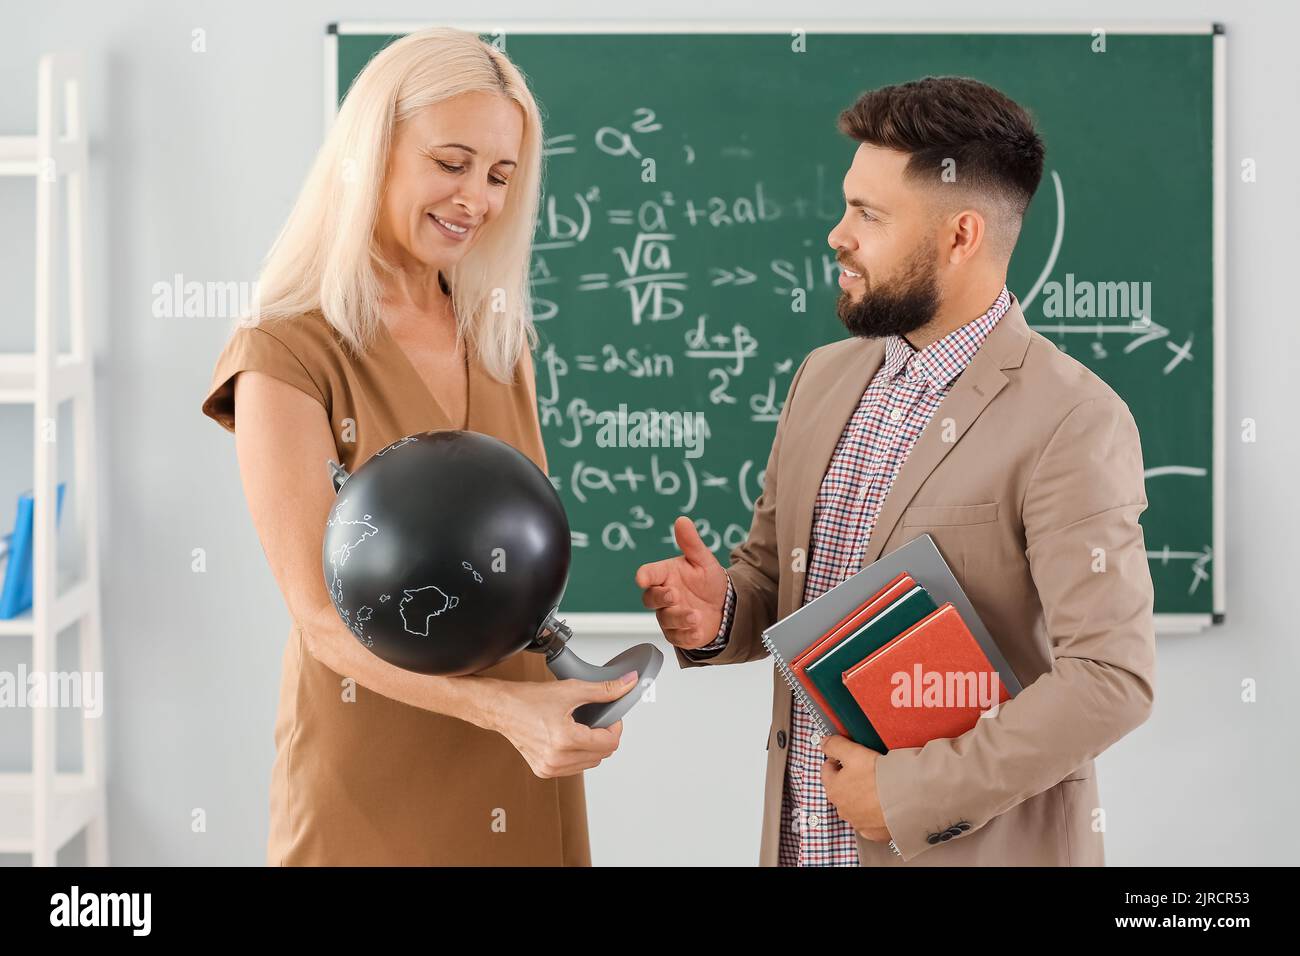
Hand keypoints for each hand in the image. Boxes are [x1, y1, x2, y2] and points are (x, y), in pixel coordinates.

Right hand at [489, 672, 634, 777]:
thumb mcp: (572, 690)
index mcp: (565, 739)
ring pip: (591, 763)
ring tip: (579, 728)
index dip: (615, 728)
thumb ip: (605, 690)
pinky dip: (578, 754)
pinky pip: (575, 767)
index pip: (609, 743)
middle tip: (595, 719)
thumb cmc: (530, 699)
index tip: (611, 717)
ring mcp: (550, 768)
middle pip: (602, 755)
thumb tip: (627, 684)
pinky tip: (568, 738)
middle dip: (604, 736)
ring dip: (592, 747)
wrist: (503, 708)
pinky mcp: (544, 771)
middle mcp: (557, 758)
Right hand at [635, 516, 728, 649]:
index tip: (642, 578)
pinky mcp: (678, 633)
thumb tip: (682, 520)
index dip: (645, 576)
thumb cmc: (708, 582)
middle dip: (660, 597)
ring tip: (695, 615)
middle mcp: (664, 596)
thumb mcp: (703, 560)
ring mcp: (669, 616)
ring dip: (679, 618)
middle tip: (674, 594)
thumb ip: (691, 542)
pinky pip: (677, 636)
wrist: (725, 606)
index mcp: (665, 575)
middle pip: (650, 598)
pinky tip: (697, 629)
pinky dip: (687, 634)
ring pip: (665, 619)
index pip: (649, 574)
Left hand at [820, 735, 891, 842]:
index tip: (847, 756)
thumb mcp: (853, 752)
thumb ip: (835, 745)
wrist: (907, 798)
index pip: (827, 770)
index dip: (837, 759)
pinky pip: (870, 821)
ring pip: (855, 806)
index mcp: (834, 789)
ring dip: (862, 797)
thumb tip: (825, 743)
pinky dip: (874, 813)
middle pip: (840, 789)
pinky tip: (883, 803)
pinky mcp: (873, 832)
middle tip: (866, 770)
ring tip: (877, 786)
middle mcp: (842, 809)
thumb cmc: (879, 777)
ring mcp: (858, 822)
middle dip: (849, 779)